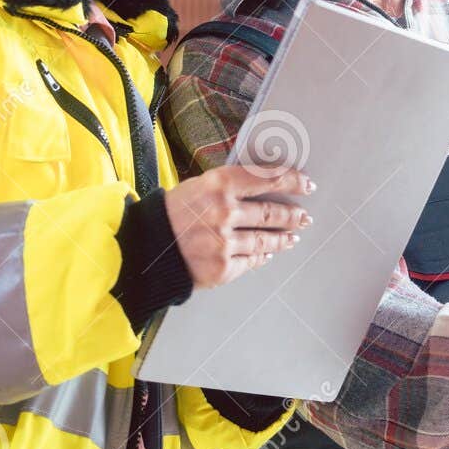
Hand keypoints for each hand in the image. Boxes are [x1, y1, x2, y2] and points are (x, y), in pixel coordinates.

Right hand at [164, 164, 313, 287]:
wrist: (143, 250)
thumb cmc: (169, 215)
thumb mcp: (196, 187)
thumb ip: (228, 186)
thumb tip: (263, 185)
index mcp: (218, 185)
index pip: (266, 179)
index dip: (291, 181)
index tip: (306, 184)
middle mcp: (224, 213)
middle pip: (271, 212)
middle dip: (292, 215)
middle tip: (304, 216)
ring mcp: (224, 243)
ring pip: (266, 240)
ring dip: (283, 238)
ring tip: (293, 236)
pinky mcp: (222, 268)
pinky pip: (251, 261)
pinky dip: (262, 257)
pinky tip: (269, 254)